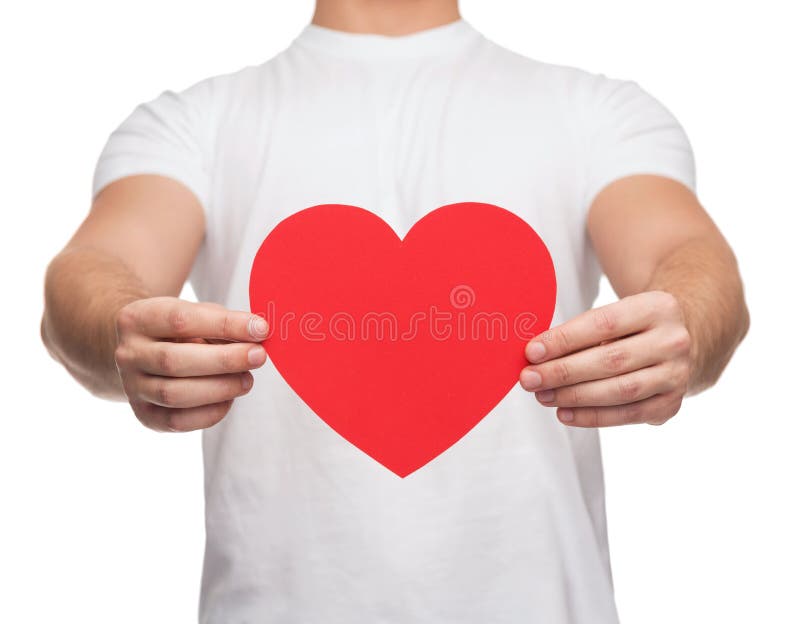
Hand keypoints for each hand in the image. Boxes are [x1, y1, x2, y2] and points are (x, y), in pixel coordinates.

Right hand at [113, 297, 267, 431]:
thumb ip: (222, 322)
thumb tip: (257, 335)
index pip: (181, 320)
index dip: (224, 325)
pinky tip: (229, 399)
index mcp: (137, 319)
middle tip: (258, 356)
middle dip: (224, 360)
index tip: (260, 328)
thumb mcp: (195, 314)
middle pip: (174, 361)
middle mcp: (128, 354)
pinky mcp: (145, 416)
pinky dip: (210, 412)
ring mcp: (132, 387)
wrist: (143, 352)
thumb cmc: (178, 330)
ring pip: (174, 394)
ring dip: (219, 388)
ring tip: (247, 379)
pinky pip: (177, 422)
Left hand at [519, 290, 692, 426]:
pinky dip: (592, 417)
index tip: (532, 351)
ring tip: (543, 396)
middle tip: (530, 379)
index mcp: (658, 307)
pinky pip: (627, 415)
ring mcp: (677, 375)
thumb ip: (581, 331)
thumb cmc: (633, 327)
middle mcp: (674, 341)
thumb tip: (537, 355)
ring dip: (575, 396)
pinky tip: (564, 413)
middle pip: (611, 360)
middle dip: (564, 372)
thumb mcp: (617, 314)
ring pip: (620, 390)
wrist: (680, 341)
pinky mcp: (671, 404)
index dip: (564, 339)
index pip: (604, 324)